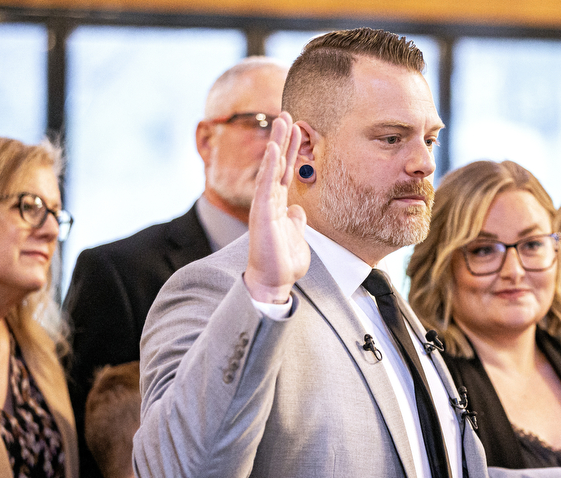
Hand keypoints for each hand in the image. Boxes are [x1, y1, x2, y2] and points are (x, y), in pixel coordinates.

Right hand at [244, 112, 310, 303]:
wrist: (274, 281)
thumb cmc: (284, 262)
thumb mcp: (297, 237)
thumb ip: (296, 221)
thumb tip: (298, 210)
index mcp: (280, 205)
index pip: (286, 171)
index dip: (291, 151)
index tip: (297, 130)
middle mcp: (271, 201)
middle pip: (279, 164)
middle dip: (284, 139)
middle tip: (287, 114)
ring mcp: (265, 205)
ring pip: (272, 168)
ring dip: (278, 143)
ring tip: (281, 120)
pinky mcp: (262, 213)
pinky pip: (266, 184)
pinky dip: (270, 165)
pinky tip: (274, 148)